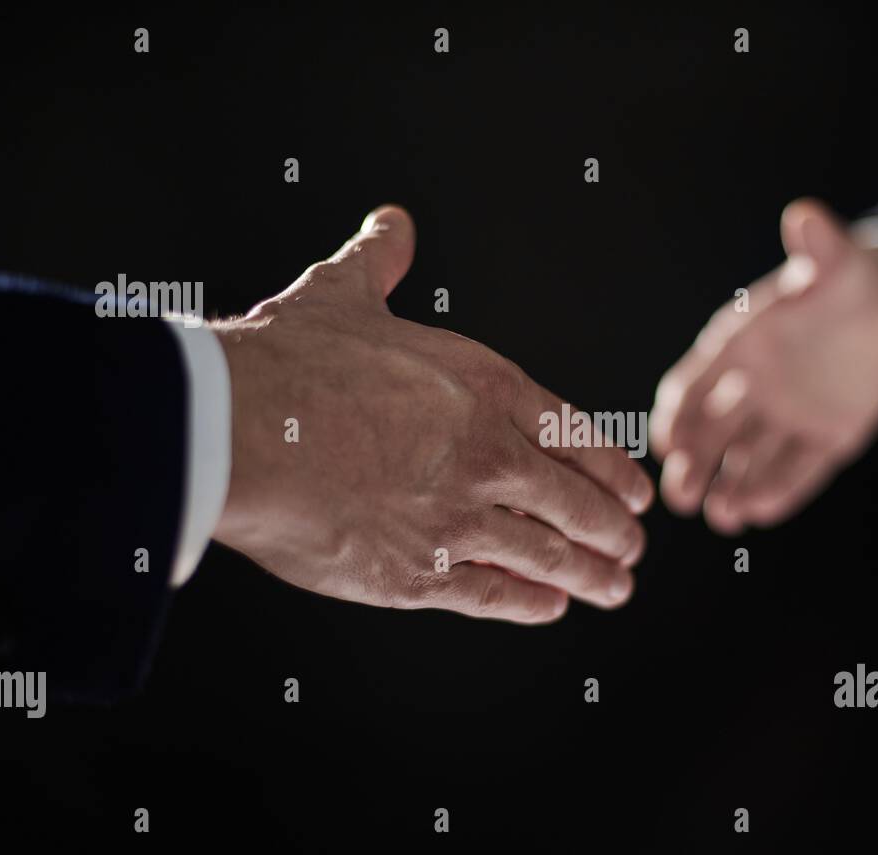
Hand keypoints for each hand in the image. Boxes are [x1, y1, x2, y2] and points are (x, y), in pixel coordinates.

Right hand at [212, 206, 652, 622]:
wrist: (239, 428)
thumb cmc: (289, 358)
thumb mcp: (343, 294)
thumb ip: (379, 262)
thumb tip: (391, 223)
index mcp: (482, 387)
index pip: (574, 436)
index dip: (612, 469)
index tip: (638, 492)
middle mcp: (486, 455)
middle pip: (576, 501)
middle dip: (614, 529)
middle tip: (635, 546)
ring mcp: (458, 519)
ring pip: (548, 554)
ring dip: (589, 575)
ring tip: (616, 587)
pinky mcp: (420, 573)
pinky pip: (493, 593)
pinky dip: (529, 603)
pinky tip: (551, 608)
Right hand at [650, 199, 877, 533]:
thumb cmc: (852, 281)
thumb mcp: (840, 263)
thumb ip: (819, 247)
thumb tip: (804, 215)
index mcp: (739, 346)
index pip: (693, 384)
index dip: (677, 414)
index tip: (666, 442)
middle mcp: (752, 388)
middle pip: (712, 434)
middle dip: (694, 465)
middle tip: (679, 496)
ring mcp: (784, 419)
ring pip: (749, 460)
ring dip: (732, 489)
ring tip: (723, 515)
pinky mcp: (823, 440)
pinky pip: (796, 471)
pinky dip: (778, 491)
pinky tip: (761, 512)